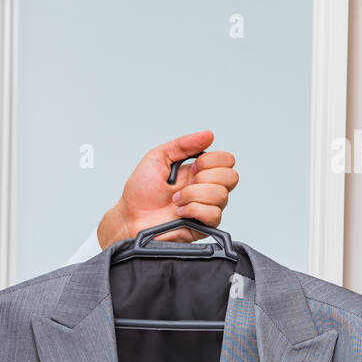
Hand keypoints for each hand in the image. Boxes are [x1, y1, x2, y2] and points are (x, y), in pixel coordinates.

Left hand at [97, 130, 239, 247]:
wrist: (130, 219)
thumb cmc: (139, 194)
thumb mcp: (157, 158)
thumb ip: (183, 145)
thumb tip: (208, 135)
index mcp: (198, 171)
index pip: (227, 160)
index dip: (212, 160)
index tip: (191, 167)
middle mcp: (205, 189)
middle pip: (232, 177)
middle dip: (204, 177)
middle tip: (184, 184)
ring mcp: (206, 208)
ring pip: (221, 195)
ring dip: (193, 194)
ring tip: (175, 200)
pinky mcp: (203, 227)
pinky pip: (214, 214)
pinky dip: (194, 210)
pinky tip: (180, 212)